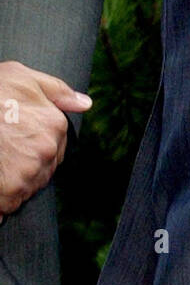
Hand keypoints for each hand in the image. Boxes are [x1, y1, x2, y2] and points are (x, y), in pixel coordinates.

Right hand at [0, 62, 91, 221]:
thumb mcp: (25, 79)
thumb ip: (58, 92)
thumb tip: (86, 104)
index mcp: (55, 125)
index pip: (57, 148)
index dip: (35, 146)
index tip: (18, 141)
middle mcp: (46, 152)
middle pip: (43, 169)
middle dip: (27, 165)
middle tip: (6, 152)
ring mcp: (27, 174)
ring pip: (27, 188)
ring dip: (14, 183)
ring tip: (0, 165)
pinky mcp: (7, 193)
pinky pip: (9, 205)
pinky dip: (1, 200)